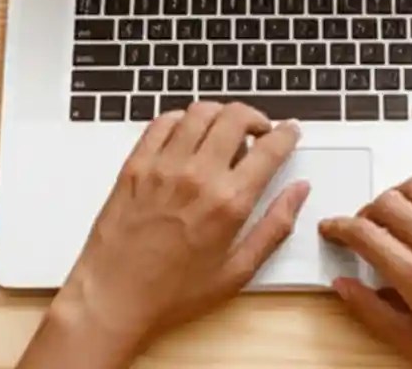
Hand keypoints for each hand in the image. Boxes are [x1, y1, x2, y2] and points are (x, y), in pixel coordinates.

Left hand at [18, 103, 307, 368]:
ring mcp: (163, 166)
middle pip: (236, 117)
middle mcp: (197, 176)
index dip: (286, 134)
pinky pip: (162, 122)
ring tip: (224, 130)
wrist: (113, 298)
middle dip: (255, 117)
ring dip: (220, 114)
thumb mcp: (237, 271)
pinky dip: (181, 120)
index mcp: (229, 203)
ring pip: (200, 112)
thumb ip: (274, 227)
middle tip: (259, 130)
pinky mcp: (135, 165)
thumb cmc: (172, 293)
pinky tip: (187, 135)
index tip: (289, 132)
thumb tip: (298, 192)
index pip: (269, 148)